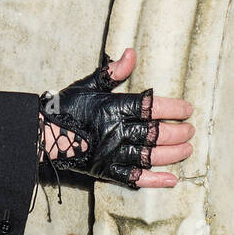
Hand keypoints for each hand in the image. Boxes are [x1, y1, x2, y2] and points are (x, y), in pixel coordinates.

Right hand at [39, 48, 194, 188]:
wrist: (42, 134)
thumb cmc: (65, 108)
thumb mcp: (88, 84)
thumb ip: (113, 72)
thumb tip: (131, 53)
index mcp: (113, 108)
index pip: (150, 107)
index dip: (172, 108)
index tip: (187, 109)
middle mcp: (116, 132)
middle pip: (155, 133)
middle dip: (177, 132)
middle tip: (191, 130)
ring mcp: (112, 154)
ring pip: (149, 156)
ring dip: (172, 154)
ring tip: (187, 150)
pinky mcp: (107, 172)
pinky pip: (134, 178)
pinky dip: (154, 180)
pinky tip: (172, 180)